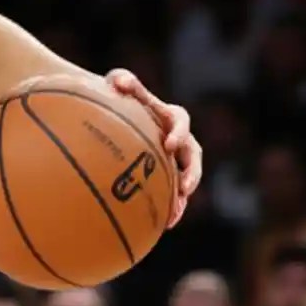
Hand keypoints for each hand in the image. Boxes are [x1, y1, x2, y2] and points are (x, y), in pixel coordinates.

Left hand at [105, 68, 201, 228]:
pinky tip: (164, 225)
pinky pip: (174, 192)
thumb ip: (123, 81)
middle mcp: (177, 137)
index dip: (178, 132)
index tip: (169, 144)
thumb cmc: (116, 93)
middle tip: (185, 188)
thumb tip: (119, 82)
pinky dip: (172, 207)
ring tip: (175, 214)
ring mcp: (174, 157)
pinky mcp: (167, 173)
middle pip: (193, 156)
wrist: (113, 110)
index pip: (180, 121)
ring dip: (183, 196)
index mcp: (168, 115)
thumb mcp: (118, 82)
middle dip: (192, 172)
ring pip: (187, 178)